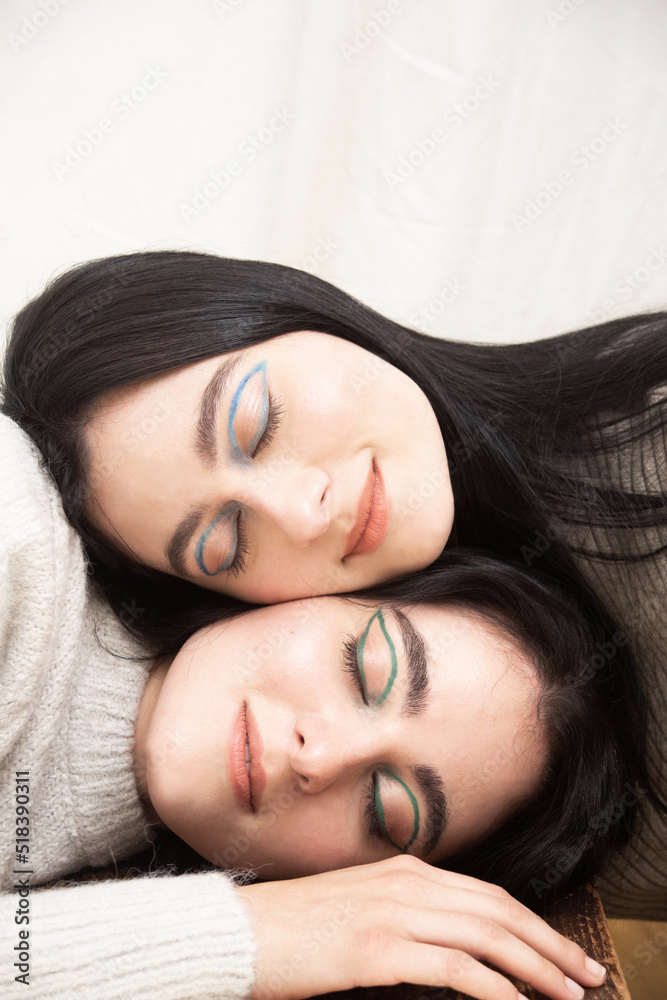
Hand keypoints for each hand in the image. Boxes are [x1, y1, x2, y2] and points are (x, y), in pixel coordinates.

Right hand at [236, 855, 606, 999]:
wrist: (244, 931)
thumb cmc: (299, 926)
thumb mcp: (362, 907)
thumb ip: (409, 913)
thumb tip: (454, 942)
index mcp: (406, 871)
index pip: (487, 894)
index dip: (532, 922)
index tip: (561, 950)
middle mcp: (407, 883)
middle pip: (498, 910)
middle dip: (549, 943)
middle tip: (584, 974)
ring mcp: (393, 913)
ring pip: (486, 935)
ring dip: (535, 966)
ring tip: (566, 993)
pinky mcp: (377, 949)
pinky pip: (453, 967)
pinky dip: (493, 987)